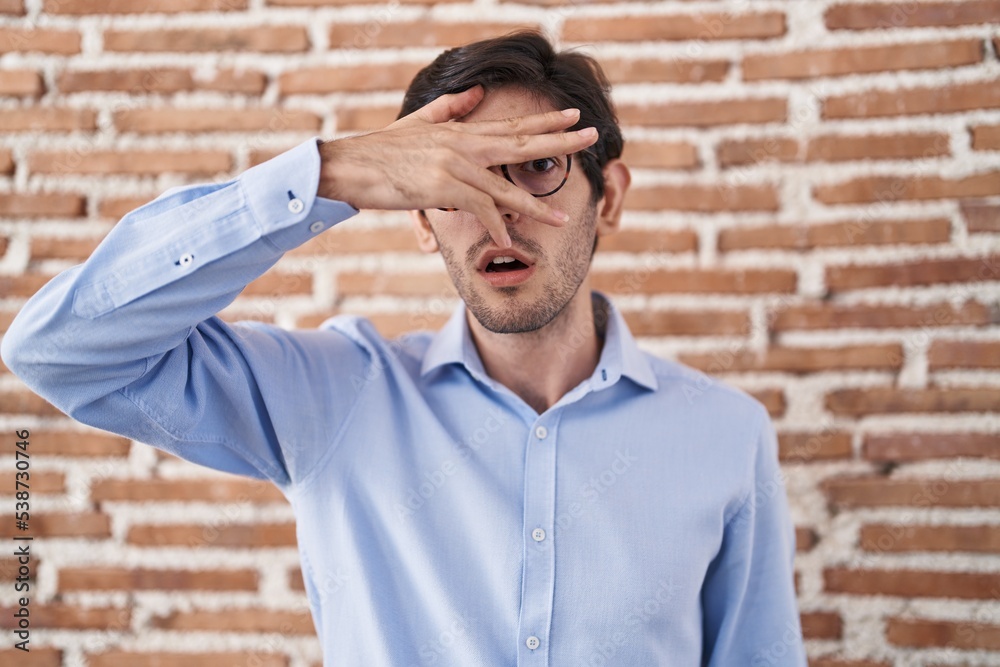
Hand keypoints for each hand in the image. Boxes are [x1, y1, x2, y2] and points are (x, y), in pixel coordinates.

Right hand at [318, 85, 598, 247]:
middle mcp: (463, 144)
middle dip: (560, 141)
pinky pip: (478, 210)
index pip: (512, 125)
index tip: (575, 115)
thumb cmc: (383, 150)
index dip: (546, 121)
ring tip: (564, 219)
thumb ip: (451, 108)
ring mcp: (454, 165)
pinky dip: (495, 226)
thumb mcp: (419, 123)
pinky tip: (509, 240)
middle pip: (521, 143)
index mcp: (461, 131)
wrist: (351, 165)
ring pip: (505, 188)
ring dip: (535, 207)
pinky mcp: (442, 187)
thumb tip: (476, 92)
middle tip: (592, 135)